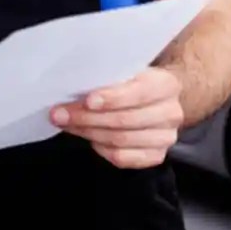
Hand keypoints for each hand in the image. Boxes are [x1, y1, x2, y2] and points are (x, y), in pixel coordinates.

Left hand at [51, 66, 184, 168]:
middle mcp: (170, 113)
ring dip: (88, 133)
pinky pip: (123, 158)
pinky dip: (102, 149)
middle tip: (59, 114)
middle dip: (87, 118)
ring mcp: (165, 137)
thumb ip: (107, 77)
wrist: (156, 97)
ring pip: (121, 141)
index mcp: (165, 85)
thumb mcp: (125, 71)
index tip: (87, 101)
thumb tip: (71, 89)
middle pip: (125, 120)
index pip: (139, 93)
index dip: (112, 98)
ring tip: (66, 124)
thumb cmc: (132, 81)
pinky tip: (90, 139)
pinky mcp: (156, 156)